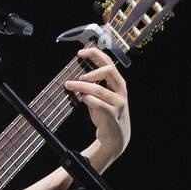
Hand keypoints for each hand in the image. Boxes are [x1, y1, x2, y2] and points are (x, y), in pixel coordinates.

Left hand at [64, 46, 130, 160]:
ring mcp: (118, 102)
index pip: (108, 62)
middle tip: (78, 76)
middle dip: (91, 71)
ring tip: (70, 85)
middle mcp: (120, 90)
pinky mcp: (112, 114)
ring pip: (99, 89)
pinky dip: (88, 99)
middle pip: (109, 71)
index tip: (80, 53)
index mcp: (118, 82)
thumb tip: (76, 77)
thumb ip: (94, 86)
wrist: (115, 137)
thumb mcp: (102, 97)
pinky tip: (82, 98)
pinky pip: (98, 103)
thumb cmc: (106, 114)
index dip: (95, 54)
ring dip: (82, 86)